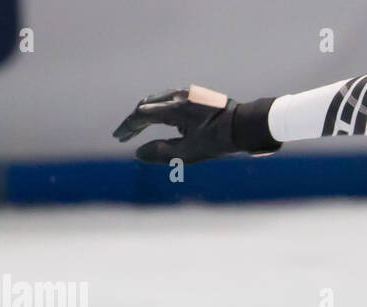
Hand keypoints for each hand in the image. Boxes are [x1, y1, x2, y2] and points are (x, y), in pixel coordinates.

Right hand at [113, 85, 268, 163]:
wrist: (247, 126)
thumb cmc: (220, 141)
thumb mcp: (189, 152)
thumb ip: (162, 153)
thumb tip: (138, 153)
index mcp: (174, 108)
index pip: (142, 115)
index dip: (128, 127)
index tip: (118, 137)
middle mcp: (179, 96)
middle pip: (148, 104)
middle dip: (135, 120)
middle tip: (125, 135)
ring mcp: (189, 94)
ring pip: (159, 100)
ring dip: (147, 114)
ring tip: (139, 127)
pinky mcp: (198, 96)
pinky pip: (171, 100)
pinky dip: (160, 109)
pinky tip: (164, 120)